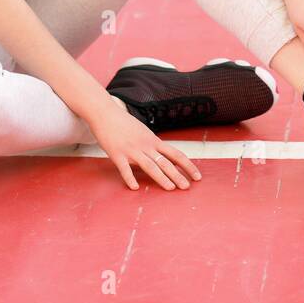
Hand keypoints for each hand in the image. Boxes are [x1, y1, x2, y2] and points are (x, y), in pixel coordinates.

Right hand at [87, 100, 201, 190]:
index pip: (176, 154)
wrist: (105, 113)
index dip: (188, 166)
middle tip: (187, 187)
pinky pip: (125, 168)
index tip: (197, 176)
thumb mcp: (144, 132)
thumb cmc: (124, 124)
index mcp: (154, 141)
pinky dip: (130, 178)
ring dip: (161, 178)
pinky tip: (135, 187)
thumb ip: (153, 145)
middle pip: (165, 162)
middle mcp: (146, 146)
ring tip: (170, 189)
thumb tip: (164, 157)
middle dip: (177, 175)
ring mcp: (132, 150)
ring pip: (149, 166)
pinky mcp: (117, 154)